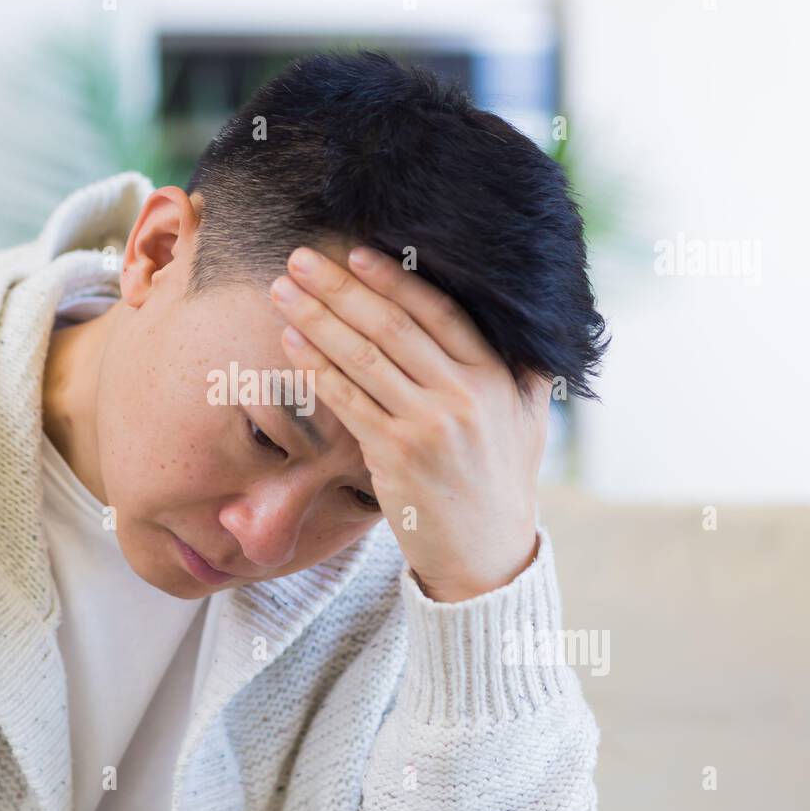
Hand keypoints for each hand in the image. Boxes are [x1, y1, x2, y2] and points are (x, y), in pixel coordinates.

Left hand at [271, 245, 549, 602]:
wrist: (488, 558)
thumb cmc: (500, 483)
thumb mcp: (527, 419)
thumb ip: (521, 369)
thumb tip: (521, 321)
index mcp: (497, 375)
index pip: (438, 311)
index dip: (393, 279)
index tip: (355, 252)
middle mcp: (465, 394)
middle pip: (391, 326)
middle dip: (339, 288)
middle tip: (299, 259)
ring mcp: (430, 426)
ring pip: (362, 359)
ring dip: (316, 320)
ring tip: (282, 293)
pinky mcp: (396, 457)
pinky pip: (348, 402)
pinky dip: (316, 369)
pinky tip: (291, 345)